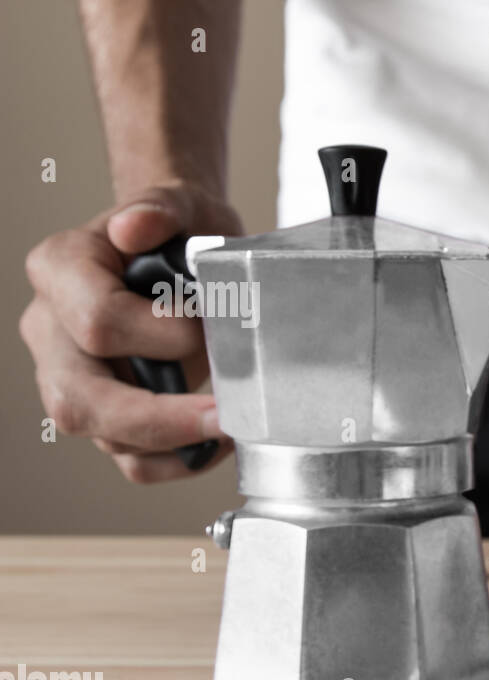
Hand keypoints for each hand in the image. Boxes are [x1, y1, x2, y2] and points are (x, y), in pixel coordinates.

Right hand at [20, 182, 241, 482]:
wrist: (180, 248)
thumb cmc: (178, 230)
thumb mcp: (180, 205)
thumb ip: (160, 208)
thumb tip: (134, 227)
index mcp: (60, 271)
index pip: (96, 322)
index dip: (158, 335)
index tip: (206, 327)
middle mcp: (52, 330)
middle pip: (82, 398)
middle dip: (158, 417)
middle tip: (223, 417)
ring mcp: (72, 377)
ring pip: (104, 435)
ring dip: (174, 439)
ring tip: (231, 421)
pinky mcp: (104, 413)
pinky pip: (130, 458)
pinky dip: (178, 459)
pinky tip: (217, 441)